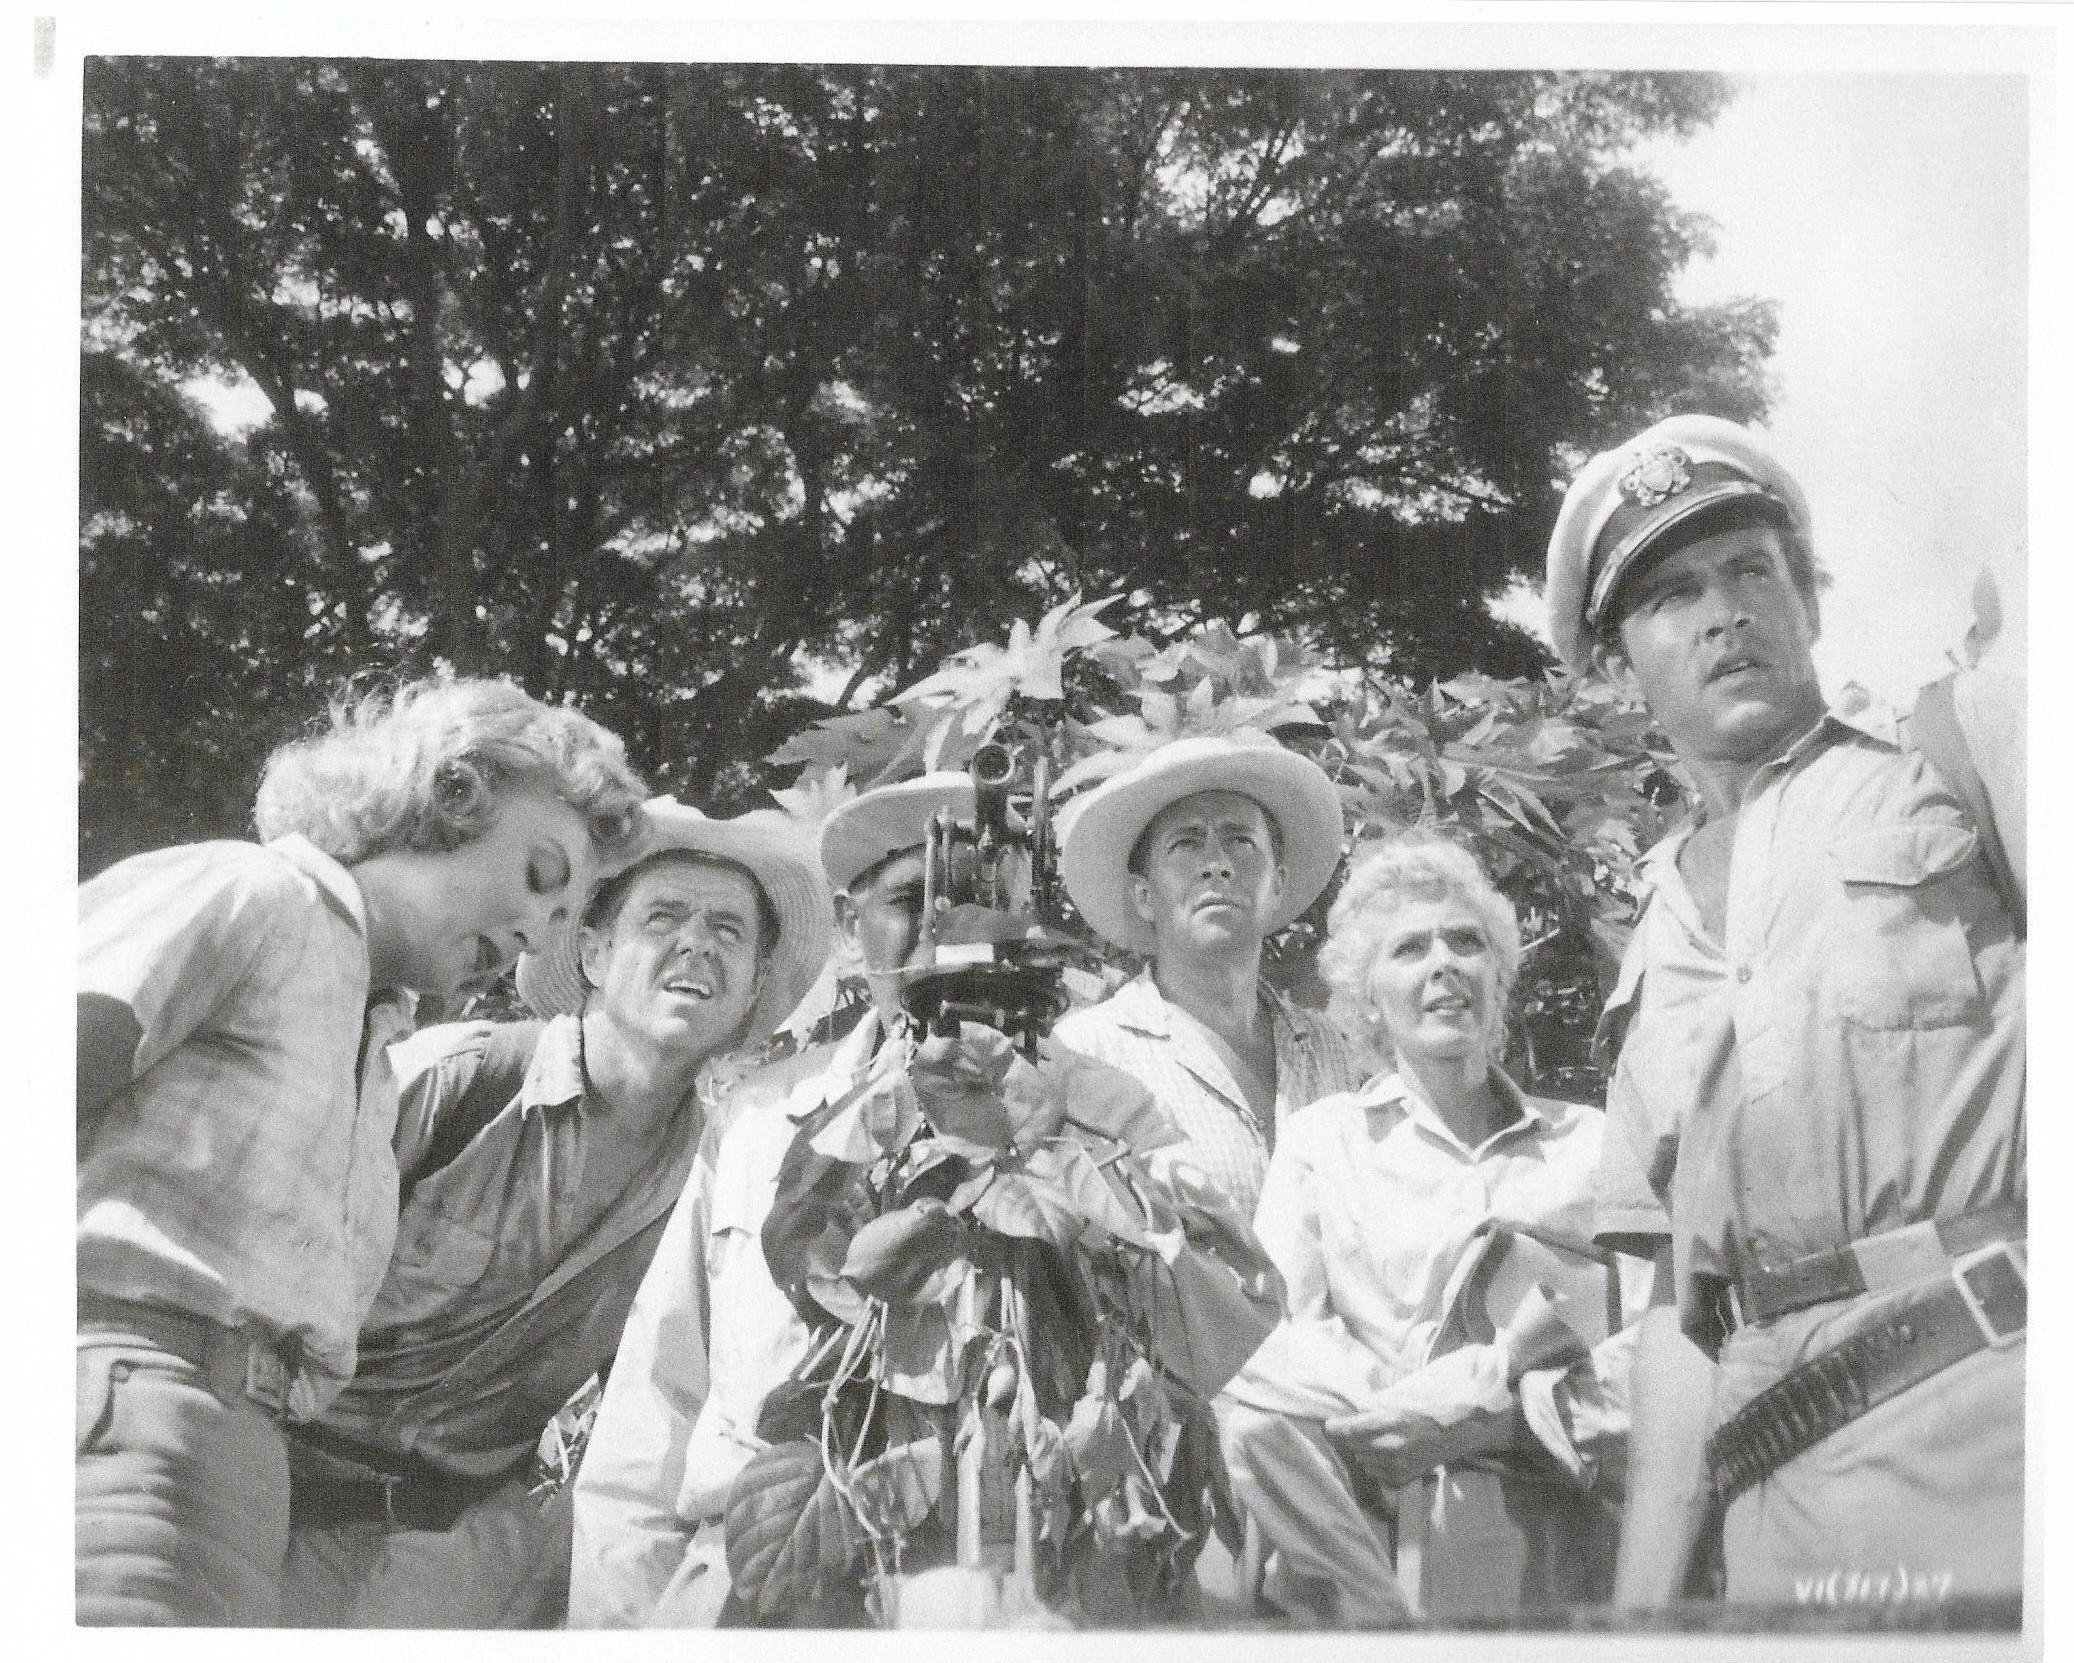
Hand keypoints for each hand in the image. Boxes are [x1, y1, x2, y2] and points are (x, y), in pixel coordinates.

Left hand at [1324, 1397, 1524, 1488]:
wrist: (1456, 1431)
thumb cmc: (1425, 1409)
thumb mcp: (1397, 1400)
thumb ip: (1370, 1407)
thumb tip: (1345, 1413)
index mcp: (1390, 1420)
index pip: (1348, 1429)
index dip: (1334, 1427)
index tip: (1329, 1425)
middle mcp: (1392, 1445)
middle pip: (1352, 1445)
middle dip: (1351, 1437)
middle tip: (1359, 1429)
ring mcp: (1397, 1465)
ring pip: (1362, 1460)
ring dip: (1363, 1451)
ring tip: (1379, 1440)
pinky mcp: (1402, 1478)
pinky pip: (1374, 1472)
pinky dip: (1375, 1464)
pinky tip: (1388, 1454)